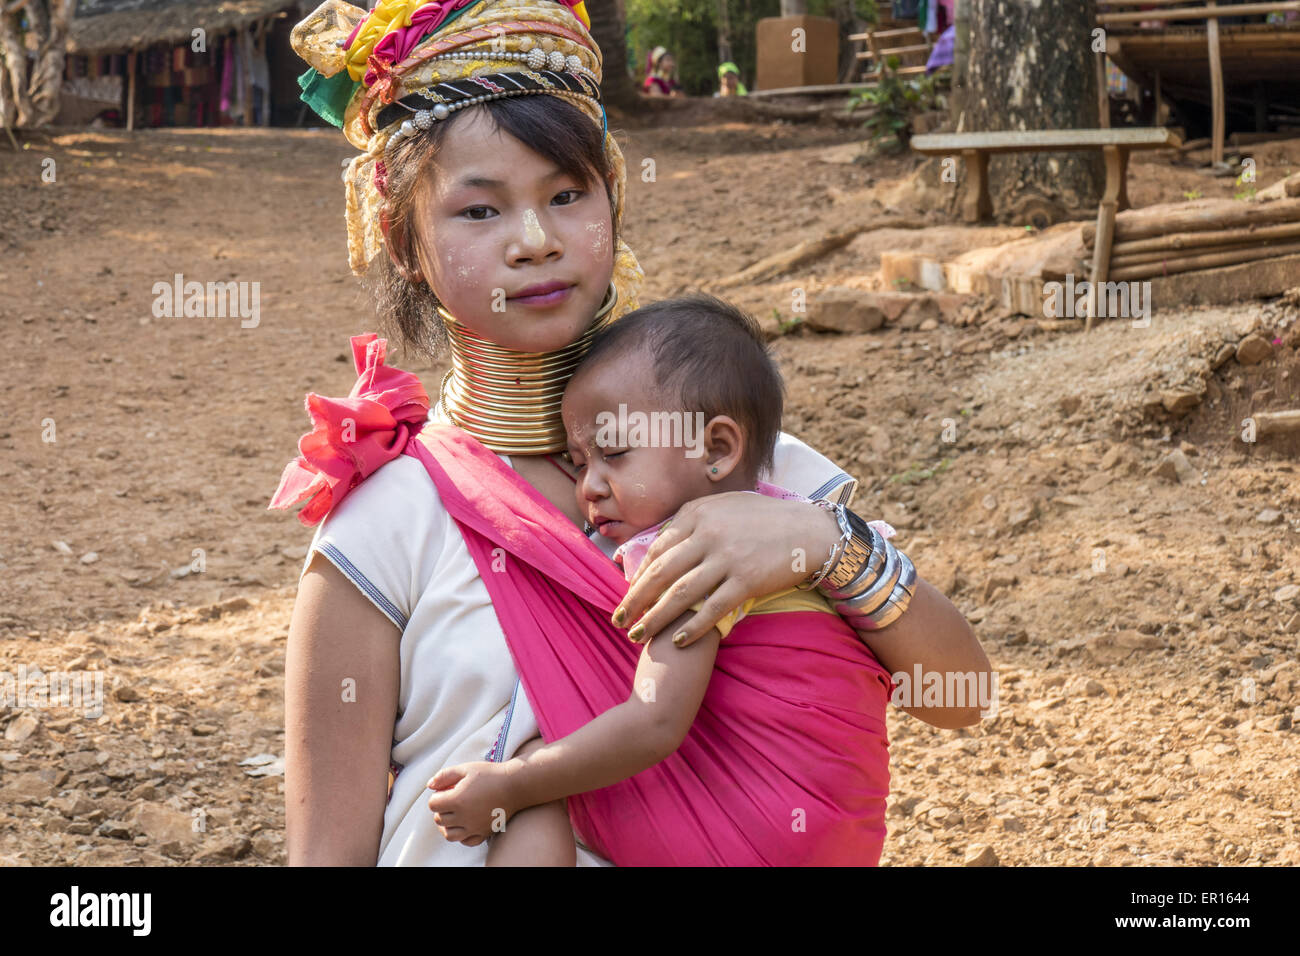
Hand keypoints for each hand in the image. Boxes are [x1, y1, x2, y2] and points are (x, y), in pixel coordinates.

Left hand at [426, 761, 517, 846]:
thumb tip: (429, 785)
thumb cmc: (490, 774)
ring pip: (449, 834)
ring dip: (447, 825)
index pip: (433, 804)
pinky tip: (465, 823)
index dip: (437, 795)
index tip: (447, 789)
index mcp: (457, 800)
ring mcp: (474, 827)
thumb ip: (444, 776)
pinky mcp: (483, 832)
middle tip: (452, 798)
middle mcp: (463, 817)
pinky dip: (461, 835)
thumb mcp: (466, 769)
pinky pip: (466, 841)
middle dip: (441, 808)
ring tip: (454, 814)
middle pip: (439, 819)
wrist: (515, 785)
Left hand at [614, 492, 838, 647]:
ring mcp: (726, 558)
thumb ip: (695, 518)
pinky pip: (712, 609)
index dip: (639, 575)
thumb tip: (665, 536)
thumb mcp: (726, 505)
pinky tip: (678, 641)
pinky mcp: (746, 581)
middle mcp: (707, 534)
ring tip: (637, 635)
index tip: (628, 594)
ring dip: (654, 618)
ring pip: (680, 594)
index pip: (658, 548)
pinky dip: (692, 627)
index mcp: (698, 513)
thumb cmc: (767, 518)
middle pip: (660, 573)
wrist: (810, 530)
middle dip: (634, 600)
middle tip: (617, 620)